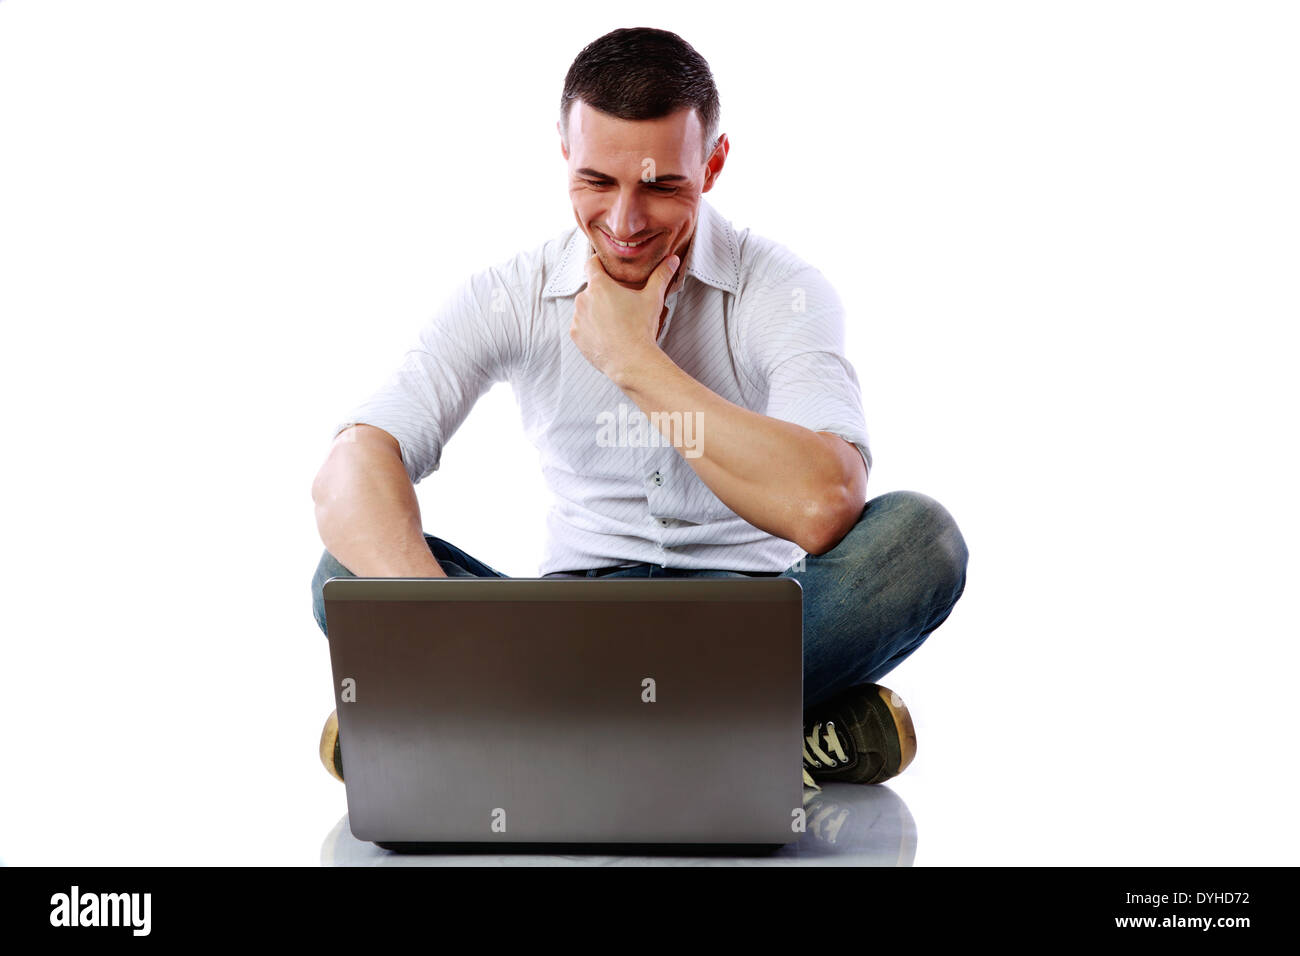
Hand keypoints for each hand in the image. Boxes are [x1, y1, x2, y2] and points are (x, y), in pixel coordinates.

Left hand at [570, 253, 679, 382]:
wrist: (631, 361)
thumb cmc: (641, 328)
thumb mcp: (653, 298)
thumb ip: (661, 275)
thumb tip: (673, 259)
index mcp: (599, 285)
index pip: (592, 263)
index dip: (600, 263)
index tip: (608, 269)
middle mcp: (583, 299)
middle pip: (591, 288)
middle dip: (603, 293)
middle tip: (619, 303)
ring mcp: (577, 318)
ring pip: (585, 308)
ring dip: (595, 310)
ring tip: (614, 322)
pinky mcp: (575, 335)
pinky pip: (581, 326)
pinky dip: (590, 328)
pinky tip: (606, 334)